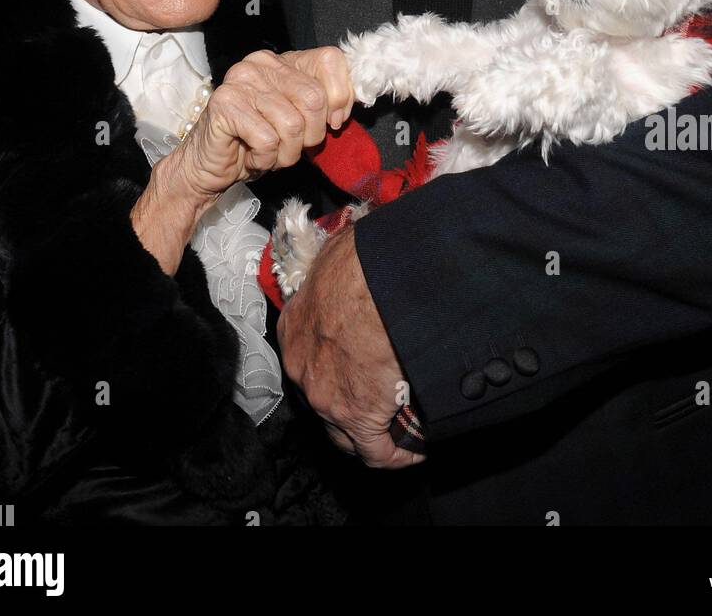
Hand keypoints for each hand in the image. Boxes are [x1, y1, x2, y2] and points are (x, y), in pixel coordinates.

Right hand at [178, 46, 351, 200]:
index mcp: (282, 59)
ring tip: (270, 152)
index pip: (330, 60)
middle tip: (291, 145)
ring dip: (287, 153)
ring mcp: (240, 81)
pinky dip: (266, 159)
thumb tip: (355, 99)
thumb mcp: (300, 118)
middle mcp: (260, 63)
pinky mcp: (225, 105)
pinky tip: (251, 154)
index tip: (330, 123)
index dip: (340, 98)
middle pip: (315, 99)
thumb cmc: (258, 141)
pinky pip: (269, 141)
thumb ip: (326, 103)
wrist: (210, 165)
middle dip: (311, 135)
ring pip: (293, 125)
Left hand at [278, 226, 424, 469]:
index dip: (333, 370)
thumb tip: (355, 263)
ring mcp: (326, 398)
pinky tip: (417, 448)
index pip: (308, 363)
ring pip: (346, 435)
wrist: (374, 279)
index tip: (357, 370)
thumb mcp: (336, 257)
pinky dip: (398, 455)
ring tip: (400, 428)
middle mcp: (301, 369)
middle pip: (323, 404)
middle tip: (380, 401)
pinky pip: (377, 452)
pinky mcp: (358, 415)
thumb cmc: (360, 260)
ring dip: (372, 434)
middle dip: (348, 408)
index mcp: (295, 329)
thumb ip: (337, 272)